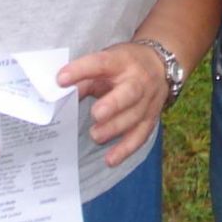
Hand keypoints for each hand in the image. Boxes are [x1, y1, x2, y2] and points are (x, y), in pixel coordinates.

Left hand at [59, 44, 171, 167]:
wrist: (161, 64)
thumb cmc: (125, 65)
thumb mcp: (106, 61)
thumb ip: (84, 78)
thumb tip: (60, 94)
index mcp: (122, 61)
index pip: (102, 63)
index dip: (81, 70)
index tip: (61, 79)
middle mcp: (139, 80)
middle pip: (130, 92)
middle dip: (114, 104)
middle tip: (96, 114)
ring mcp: (148, 100)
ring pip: (135, 116)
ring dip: (115, 128)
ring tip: (95, 136)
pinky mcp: (151, 118)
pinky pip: (141, 135)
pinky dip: (126, 149)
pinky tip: (110, 160)